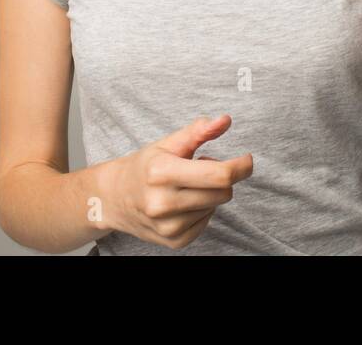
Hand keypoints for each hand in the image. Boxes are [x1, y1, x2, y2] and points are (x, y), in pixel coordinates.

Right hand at [99, 114, 253, 248]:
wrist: (114, 198)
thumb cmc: (144, 166)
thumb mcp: (168, 143)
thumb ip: (198, 131)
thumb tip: (225, 120)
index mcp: (162, 173)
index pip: (219, 175)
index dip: (240, 166)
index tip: (247, 159)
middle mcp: (163, 203)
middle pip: (223, 193)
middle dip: (222, 178)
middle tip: (203, 167)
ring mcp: (167, 226)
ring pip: (216, 207)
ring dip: (209, 194)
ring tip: (186, 185)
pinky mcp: (173, 242)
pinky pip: (207, 223)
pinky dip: (201, 211)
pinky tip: (183, 203)